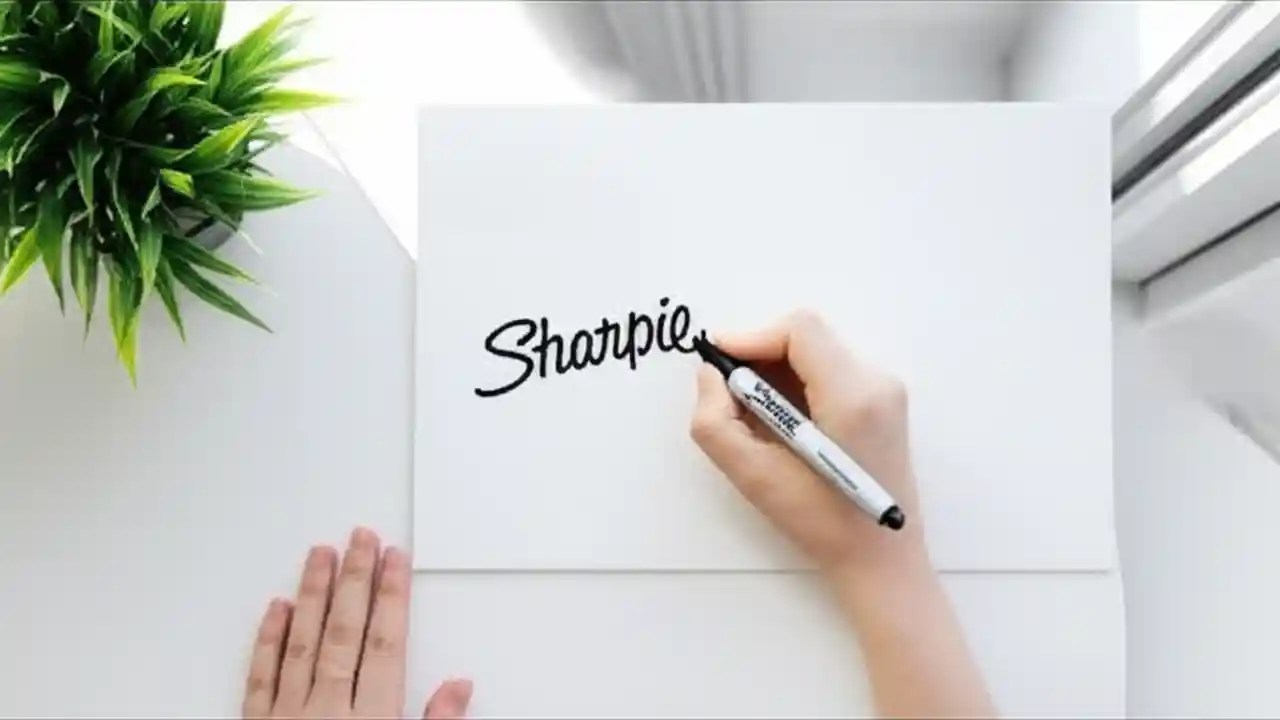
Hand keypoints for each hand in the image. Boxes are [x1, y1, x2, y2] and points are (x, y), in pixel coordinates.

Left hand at [242, 528, 472, 718]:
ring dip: (314, 593)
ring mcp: (286, 718)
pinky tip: (277, 608)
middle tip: (361, 538)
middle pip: (345, 631)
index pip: (386, 644)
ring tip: (320, 554)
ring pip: (302, 643)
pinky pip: (260, 678)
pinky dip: (268, 640)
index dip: (392, 595)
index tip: (395, 559)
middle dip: (355, 578)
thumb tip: (459, 687)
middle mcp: (326, 712)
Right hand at [690, 310, 928, 576]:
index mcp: (853, 396)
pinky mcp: (883, 401)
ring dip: (776, 370)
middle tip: (729, 392)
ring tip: (753, 413)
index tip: (717, 361)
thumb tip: (710, 375)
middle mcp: (877, 381)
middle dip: (760, 355)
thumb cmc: (821, 524)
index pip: (800, 330)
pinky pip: (830, 369)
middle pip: (807, 337)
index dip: (751, 337)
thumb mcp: (754, 478)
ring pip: (816, 351)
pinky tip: (782, 420)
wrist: (882, 557)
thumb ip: (716, 422)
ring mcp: (885, 389)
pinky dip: (796, 382)